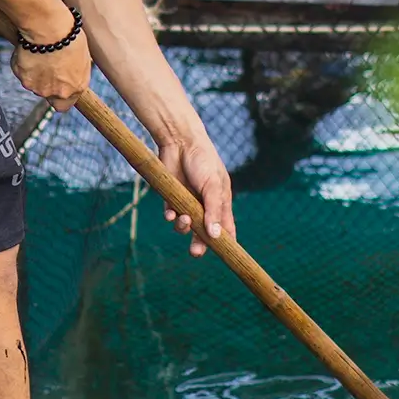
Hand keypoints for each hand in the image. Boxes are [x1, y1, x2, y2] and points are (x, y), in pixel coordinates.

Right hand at [11, 26, 91, 112]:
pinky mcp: (22, 77)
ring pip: (34, 83)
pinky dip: (24, 64)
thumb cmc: (69, 36)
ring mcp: (38, 87)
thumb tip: (71, 72)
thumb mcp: (82, 56)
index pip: (64, 105)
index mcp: (76, 87)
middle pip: (47, 94)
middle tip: (47, 63)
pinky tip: (30, 49)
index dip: (60, 95)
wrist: (49, 28)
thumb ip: (75, 72)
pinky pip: (22, 72)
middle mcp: (57, 92)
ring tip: (40, 53)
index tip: (58, 84)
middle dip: (46, 82)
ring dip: (35, 73)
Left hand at [158, 137, 235, 256]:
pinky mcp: (171, 198)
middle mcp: (204, 205)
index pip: (226, 228)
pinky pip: (171, 215)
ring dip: (183, 227)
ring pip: (185, 226)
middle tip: (195, 252)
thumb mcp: (213, 185)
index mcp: (220, 202)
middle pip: (203, 233)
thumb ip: (214, 211)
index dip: (227, 242)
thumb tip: (216, 236)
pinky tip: (171, 213)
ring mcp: (187, 202)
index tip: (227, 257)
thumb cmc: (203, 160)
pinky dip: (171, 216)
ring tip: (182, 219)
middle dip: (199, 244)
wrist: (179, 142)